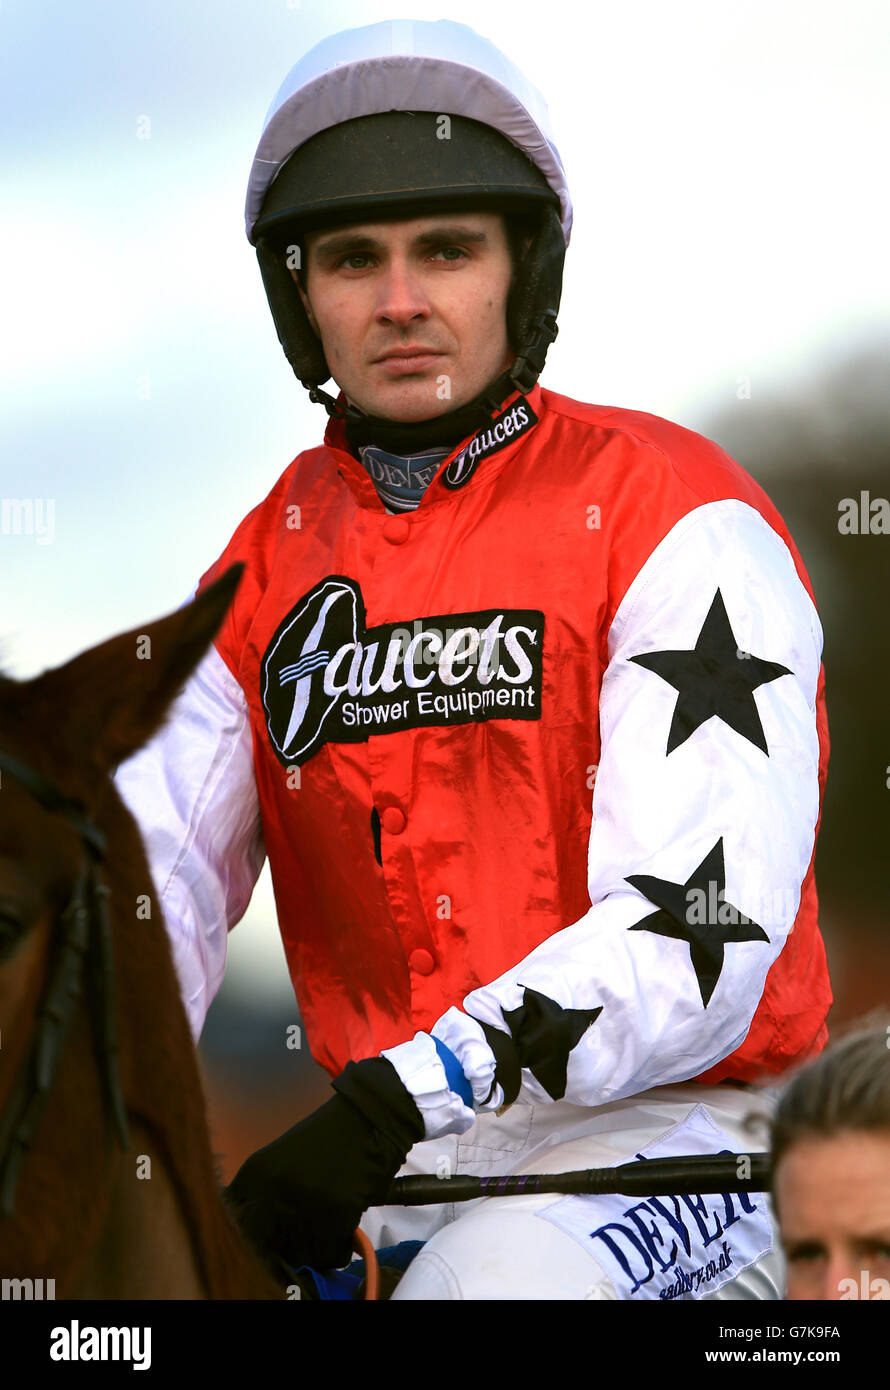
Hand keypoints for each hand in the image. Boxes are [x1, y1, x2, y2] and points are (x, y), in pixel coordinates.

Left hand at [224, 1057, 423, 1271]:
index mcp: (255, 1176)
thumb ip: (259, 1197)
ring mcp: (306, 1205)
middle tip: (301, 1235)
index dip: (251, 1244)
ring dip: (313, 1250)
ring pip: (301, 1257)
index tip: (265, 1244)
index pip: (237, 1231)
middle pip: (269, 1248)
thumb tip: (250, 1238)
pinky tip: (342, 1222)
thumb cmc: (324, 1140)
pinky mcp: (338, 1216)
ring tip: (324, 1222)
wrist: (367, 1120)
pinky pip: (332, 1255)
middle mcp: (274, 1193)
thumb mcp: (278, 1161)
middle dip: (284, 1249)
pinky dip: (338, 1248)